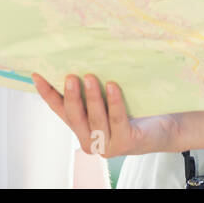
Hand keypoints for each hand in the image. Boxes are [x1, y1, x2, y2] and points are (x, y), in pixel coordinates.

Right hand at [32, 72, 179, 157]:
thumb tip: (81, 58)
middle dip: (71, 95)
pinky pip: (117, 119)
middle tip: (70, 76)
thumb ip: (94, 88)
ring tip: (90, 77)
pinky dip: (114, 102)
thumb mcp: (110, 97)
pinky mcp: (125, 143)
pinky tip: (113, 86)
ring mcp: (107, 144)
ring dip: (92, 97)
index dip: (48, 93)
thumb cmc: (136, 109)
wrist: (166, 127)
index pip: (60, 109)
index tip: (37, 75)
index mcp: (82, 128)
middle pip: (75, 116)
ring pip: (95, 118)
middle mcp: (90, 139)